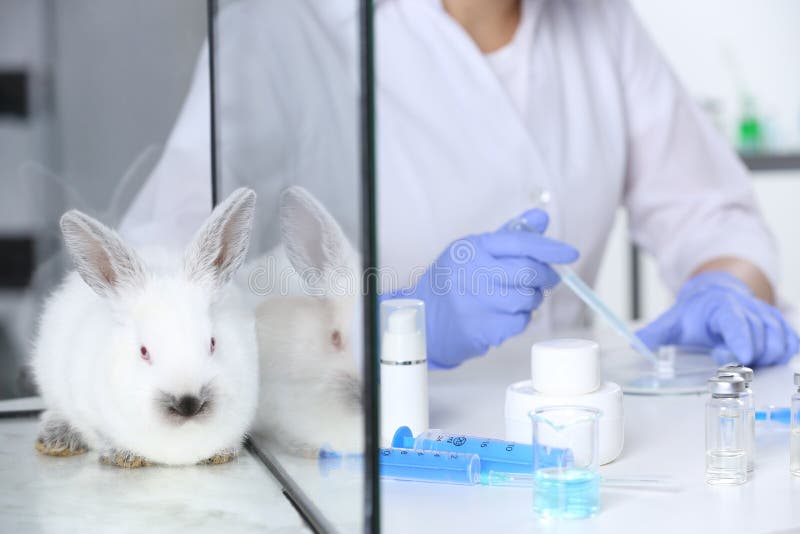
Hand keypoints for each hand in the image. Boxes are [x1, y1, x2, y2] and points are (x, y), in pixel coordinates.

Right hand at [386, 209, 578, 367]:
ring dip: (531, 299)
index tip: (570, 254)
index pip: (521, 243)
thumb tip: (541, 217)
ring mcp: (478, 303)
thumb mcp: (472, 251)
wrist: (422, 320)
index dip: (550, 248)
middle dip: (546, 276)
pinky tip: (503, 315)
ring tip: (515, 298)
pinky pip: (520, 322)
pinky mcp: (483, 329)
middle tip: (548, 279)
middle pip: (529, 272)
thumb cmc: (451, 282)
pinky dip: (519, 319)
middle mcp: (474, 273)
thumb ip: (508, 235)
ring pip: (528, 299)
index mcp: (472, 248)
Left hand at [636, 271, 798, 365]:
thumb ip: (654, 334)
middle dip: (747, 356)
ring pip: (778, 342)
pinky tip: (764, 357)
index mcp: (721, 306)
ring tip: (743, 357)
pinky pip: (791, 343)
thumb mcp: (674, 321)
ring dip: (764, 357)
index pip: (735, 322)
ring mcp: (767, 316)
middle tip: (729, 362)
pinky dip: (781, 354)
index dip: (740, 339)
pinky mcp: (780, 325)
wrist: (719, 294)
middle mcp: (748, 309)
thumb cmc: (698, 312)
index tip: (740, 356)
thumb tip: (634, 343)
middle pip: (759, 338)